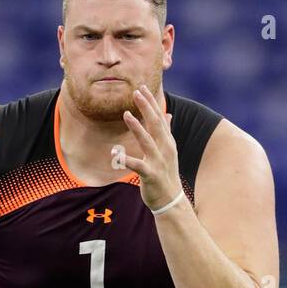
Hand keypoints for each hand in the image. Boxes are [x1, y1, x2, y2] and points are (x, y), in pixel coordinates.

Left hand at [114, 84, 182, 213]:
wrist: (171, 200)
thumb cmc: (166, 174)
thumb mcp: (169, 151)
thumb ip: (166, 132)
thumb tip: (168, 115)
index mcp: (167, 142)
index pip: (159, 118)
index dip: (151, 103)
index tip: (142, 88)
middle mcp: (165, 149)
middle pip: (155, 124)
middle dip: (146, 107)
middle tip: (136, 92)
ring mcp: (158, 162)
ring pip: (147, 141)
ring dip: (136, 127)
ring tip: (126, 114)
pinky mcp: (150, 175)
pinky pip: (137, 165)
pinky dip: (126, 159)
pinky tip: (115, 153)